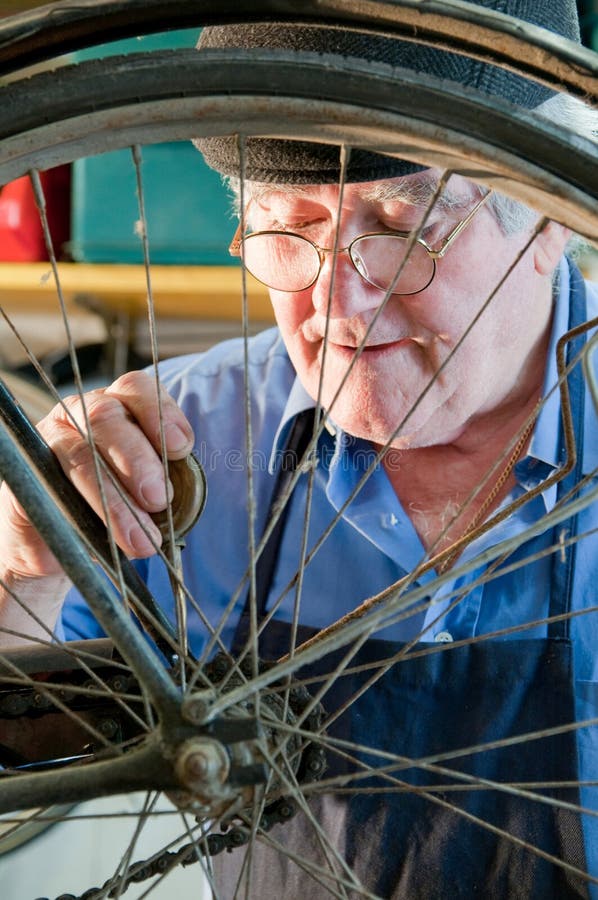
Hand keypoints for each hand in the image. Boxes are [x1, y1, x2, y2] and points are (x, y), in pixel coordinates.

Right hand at [0, 371, 194, 580]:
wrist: (60, 542)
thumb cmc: (113, 507)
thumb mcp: (145, 491)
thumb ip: (161, 482)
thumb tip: (181, 501)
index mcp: (116, 406)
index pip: (136, 389)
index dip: (160, 413)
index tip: (181, 448)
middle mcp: (80, 414)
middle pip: (106, 418)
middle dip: (139, 460)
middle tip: (159, 500)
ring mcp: (49, 441)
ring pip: (80, 455)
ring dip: (115, 499)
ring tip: (142, 537)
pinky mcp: (27, 474)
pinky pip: (52, 486)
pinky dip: (83, 514)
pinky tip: (104, 539)